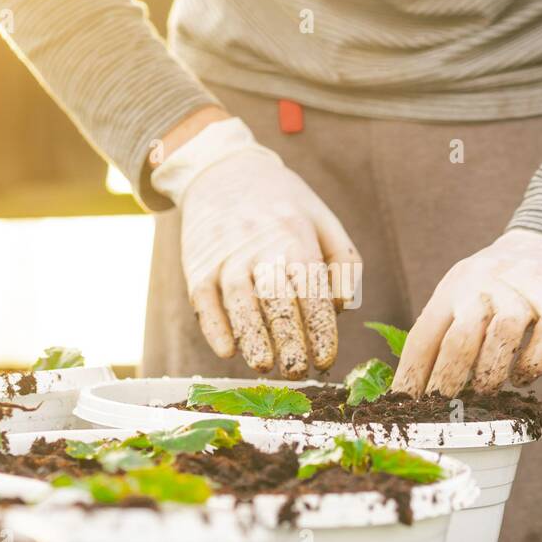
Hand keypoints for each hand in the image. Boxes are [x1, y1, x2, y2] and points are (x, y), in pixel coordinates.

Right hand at [151, 115, 360, 376]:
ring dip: (252, 337)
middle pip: (275, 301)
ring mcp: (225, 258)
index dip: (319, 329)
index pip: (310, 292)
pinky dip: (214, 327)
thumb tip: (340, 308)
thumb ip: (343, 260)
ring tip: (265, 366)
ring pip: (239, 303)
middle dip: (288, 340)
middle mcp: (259, 248)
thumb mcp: (322, 218)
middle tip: (299, 371)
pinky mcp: (198, 267)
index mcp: (295, 238)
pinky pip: (204, 301)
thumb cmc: (282, 203)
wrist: (222, 170)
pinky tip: (227, 350)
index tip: (326, 360)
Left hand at [392, 229, 541, 396]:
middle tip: (442, 409)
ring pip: (503, 335)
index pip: (425, 336)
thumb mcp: (465, 295)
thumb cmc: (499, 286)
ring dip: (490, 374)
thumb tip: (417, 389)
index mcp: (453, 287)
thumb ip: (446, 332)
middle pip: (461, 338)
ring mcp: (524, 289)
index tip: (406, 407)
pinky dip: (533, 363)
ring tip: (485, 393)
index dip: (412, 375)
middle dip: (448, 380)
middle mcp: (485, 283)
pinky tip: (522, 378)